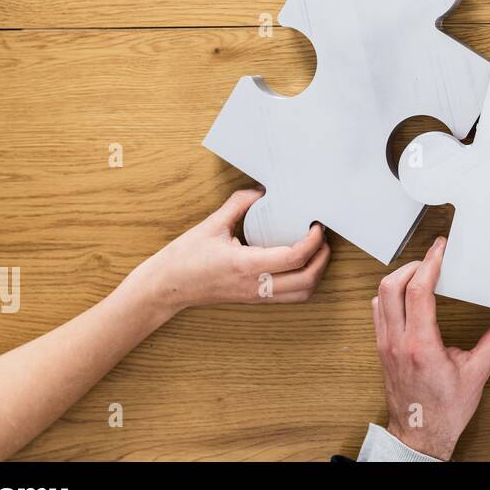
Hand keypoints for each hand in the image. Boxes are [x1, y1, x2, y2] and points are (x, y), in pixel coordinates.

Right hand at [127, 188, 331, 316]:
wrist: (166, 287)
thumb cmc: (185, 258)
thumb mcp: (211, 225)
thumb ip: (239, 204)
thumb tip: (261, 190)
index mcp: (246, 265)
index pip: (293, 257)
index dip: (312, 242)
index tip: (316, 226)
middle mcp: (255, 285)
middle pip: (306, 280)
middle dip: (322, 259)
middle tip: (322, 238)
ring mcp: (255, 296)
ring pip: (302, 293)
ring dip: (316, 273)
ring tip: (316, 252)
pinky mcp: (253, 299)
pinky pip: (289, 296)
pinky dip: (303, 281)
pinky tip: (299, 264)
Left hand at [372, 237, 489, 459]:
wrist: (420, 436)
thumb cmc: (445, 410)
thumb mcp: (478, 371)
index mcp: (421, 346)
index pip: (418, 290)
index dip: (430, 263)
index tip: (441, 249)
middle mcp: (397, 342)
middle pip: (391, 285)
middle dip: (413, 264)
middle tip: (433, 259)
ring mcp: (384, 345)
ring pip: (380, 295)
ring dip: (399, 278)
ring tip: (422, 273)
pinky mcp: (381, 349)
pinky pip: (378, 311)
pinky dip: (391, 294)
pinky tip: (409, 295)